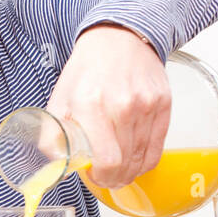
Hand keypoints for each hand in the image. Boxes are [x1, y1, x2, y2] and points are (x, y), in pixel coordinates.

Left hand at [46, 24, 170, 189]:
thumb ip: (53, 135)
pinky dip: (145, 161)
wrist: (118, 37)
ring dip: (129, 172)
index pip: (107, 160)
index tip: (94, 176)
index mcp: (91, 104)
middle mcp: (122, 105)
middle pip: (126, 164)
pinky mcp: (164, 104)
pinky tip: (134, 160)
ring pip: (142, 159)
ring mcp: (147, 105)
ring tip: (118, 169)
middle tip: (105, 177)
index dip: (101, 177)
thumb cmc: (88, 69)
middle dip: (114, 178)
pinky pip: (157, 148)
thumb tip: (55, 166)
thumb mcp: (60, 99)